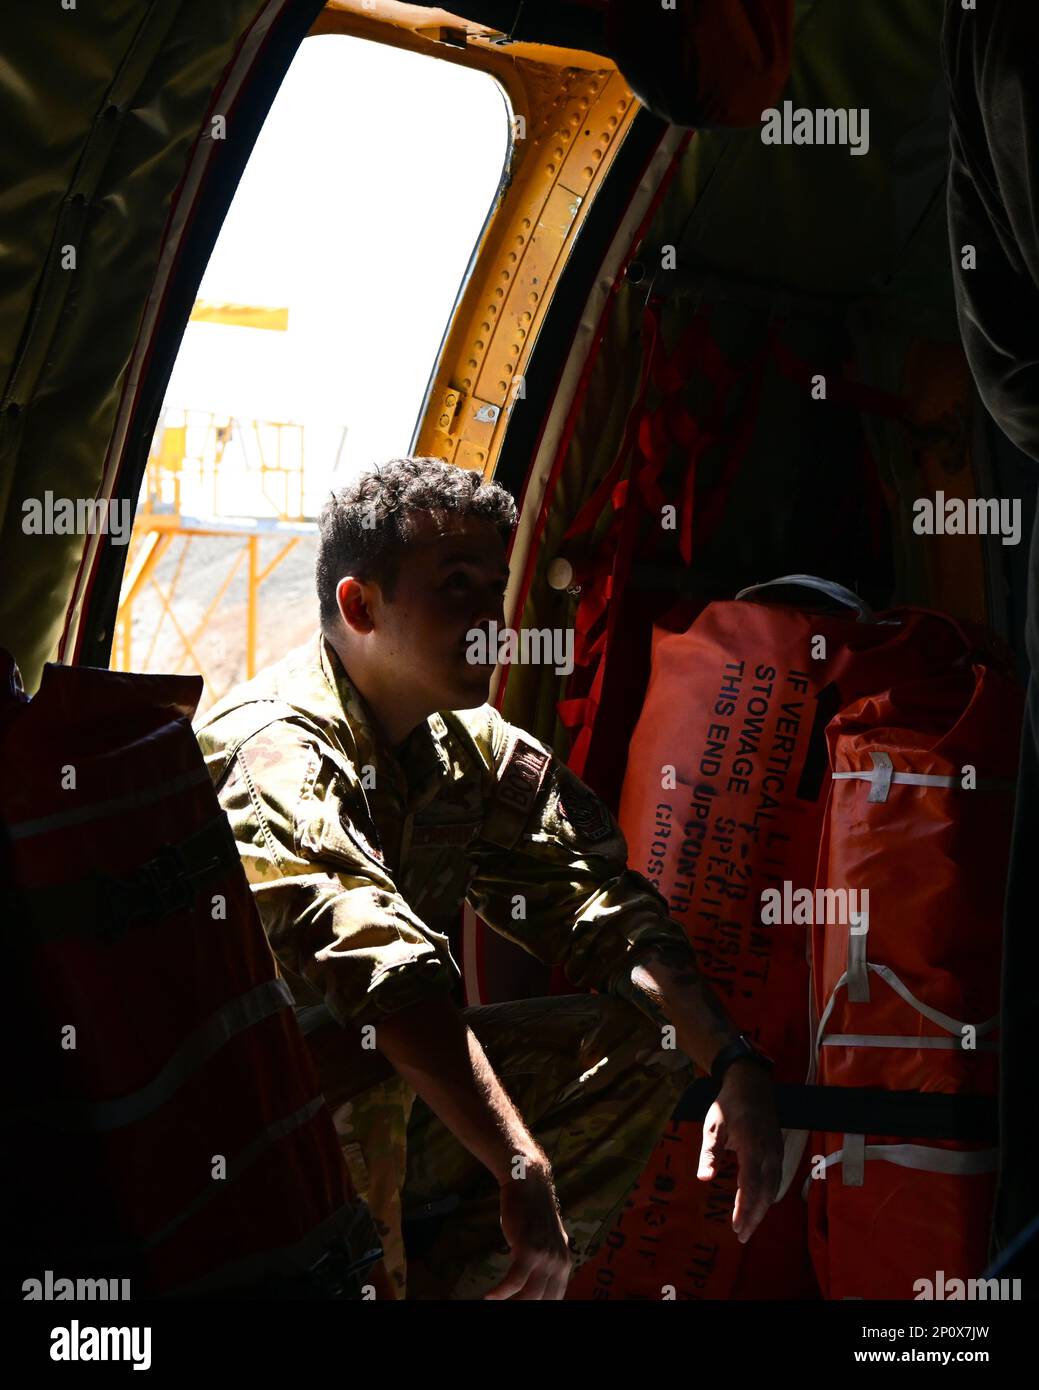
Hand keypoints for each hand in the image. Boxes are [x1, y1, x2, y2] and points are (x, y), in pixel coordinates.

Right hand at [483, 1159, 572, 1299]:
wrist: (528, 1184)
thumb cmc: (531, 1213)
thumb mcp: (545, 1242)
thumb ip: (545, 1263)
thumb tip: (533, 1286)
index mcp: (565, 1263)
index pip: (554, 1299)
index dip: (539, 1308)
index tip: (519, 1308)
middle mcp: (560, 1263)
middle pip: (542, 1300)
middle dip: (522, 1307)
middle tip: (503, 1308)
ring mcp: (545, 1257)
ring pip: (529, 1296)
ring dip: (509, 1303)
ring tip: (493, 1304)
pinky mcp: (529, 1249)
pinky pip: (514, 1281)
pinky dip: (500, 1292)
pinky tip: (490, 1297)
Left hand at [697, 1061, 783, 1243]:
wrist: (752, 1083)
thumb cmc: (728, 1104)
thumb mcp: (713, 1125)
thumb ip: (710, 1153)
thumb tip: (704, 1179)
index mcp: (751, 1145)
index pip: (750, 1185)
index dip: (744, 1209)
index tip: (736, 1227)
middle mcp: (768, 1151)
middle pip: (765, 1192)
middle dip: (754, 1216)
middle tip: (742, 1236)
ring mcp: (776, 1151)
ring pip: (773, 1187)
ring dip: (762, 1208)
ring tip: (749, 1226)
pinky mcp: (778, 1150)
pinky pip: (776, 1178)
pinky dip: (768, 1195)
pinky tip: (759, 1204)